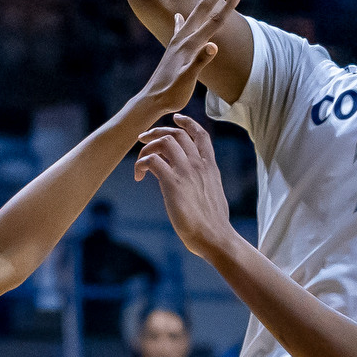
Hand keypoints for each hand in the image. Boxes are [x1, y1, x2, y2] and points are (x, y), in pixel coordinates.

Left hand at [136, 0, 242, 117]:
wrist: (152, 100)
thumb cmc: (172, 93)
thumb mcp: (188, 79)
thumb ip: (200, 62)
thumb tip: (213, 46)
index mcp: (191, 44)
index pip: (215, 20)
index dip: (228, 4)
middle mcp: (184, 38)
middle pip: (205, 8)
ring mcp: (177, 42)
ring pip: (193, 14)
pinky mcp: (172, 49)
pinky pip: (179, 28)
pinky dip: (182, 19)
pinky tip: (179, 15)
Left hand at [136, 114, 238, 259]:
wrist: (216, 237)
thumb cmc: (214, 223)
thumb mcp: (214, 194)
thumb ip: (206, 182)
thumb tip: (198, 185)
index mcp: (210, 167)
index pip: (200, 134)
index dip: (187, 123)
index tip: (176, 119)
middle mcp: (199, 165)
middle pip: (177, 134)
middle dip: (157, 131)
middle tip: (143, 138)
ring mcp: (186, 172)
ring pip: (164, 142)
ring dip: (147, 147)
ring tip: (140, 162)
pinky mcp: (173, 184)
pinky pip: (152, 160)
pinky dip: (141, 163)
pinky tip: (140, 176)